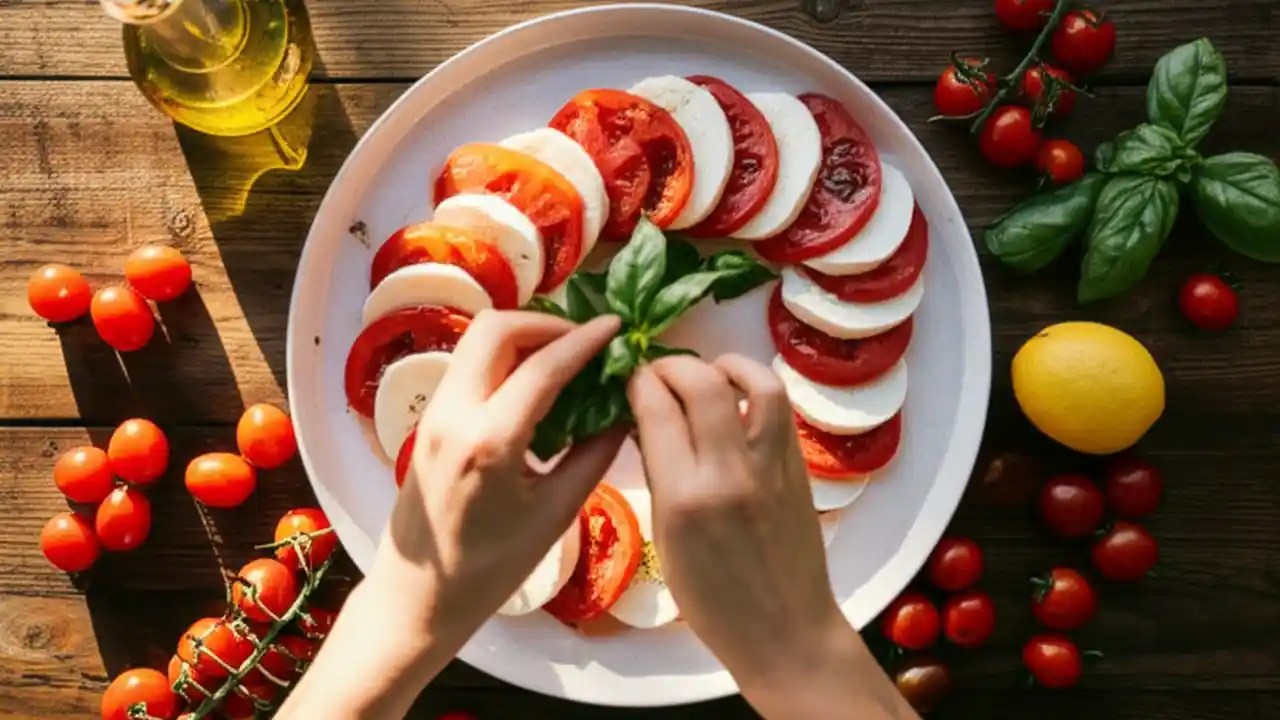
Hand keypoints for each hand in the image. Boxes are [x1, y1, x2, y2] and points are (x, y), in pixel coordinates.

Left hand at [279, 311, 624, 719]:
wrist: (417, 597)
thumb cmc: (491, 570)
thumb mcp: (555, 515)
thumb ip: (593, 455)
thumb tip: (624, 409)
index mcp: (488, 442)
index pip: (543, 366)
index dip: (584, 340)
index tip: (615, 326)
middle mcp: (453, 415)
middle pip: (497, 328)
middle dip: (546, 324)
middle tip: (584, 342)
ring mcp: (433, 413)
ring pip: (478, 342)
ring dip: (523, 338)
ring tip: (564, 359)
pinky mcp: (428, 420)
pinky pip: (470, 366)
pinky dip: (505, 358)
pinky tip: (534, 384)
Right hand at [628, 355, 915, 719]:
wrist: (783, 630)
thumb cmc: (711, 599)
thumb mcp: (665, 536)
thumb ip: (658, 473)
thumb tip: (646, 420)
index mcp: (683, 498)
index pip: (656, 410)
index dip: (638, 383)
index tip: (630, 380)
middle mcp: (728, 473)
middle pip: (702, 384)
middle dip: (673, 365)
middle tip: (660, 373)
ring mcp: (771, 467)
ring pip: (756, 384)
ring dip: (727, 365)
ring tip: (708, 371)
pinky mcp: (800, 467)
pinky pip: (779, 410)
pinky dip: (755, 390)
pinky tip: (738, 397)